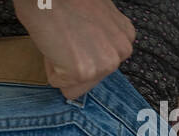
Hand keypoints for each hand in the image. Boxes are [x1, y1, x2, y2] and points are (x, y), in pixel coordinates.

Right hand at [13, 0, 133, 98]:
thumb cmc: (69, 1)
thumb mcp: (99, 17)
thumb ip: (102, 40)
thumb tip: (88, 54)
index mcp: (126, 38)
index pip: (102, 67)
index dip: (82, 53)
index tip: (76, 35)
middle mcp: (120, 53)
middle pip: (91, 80)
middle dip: (74, 64)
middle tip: (68, 38)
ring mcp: (104, 64)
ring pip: (76, 85)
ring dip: (63, 67)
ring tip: (63, 41)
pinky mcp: (84, 72)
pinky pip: (61, 84)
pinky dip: (53, 69)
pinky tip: (56, 47)